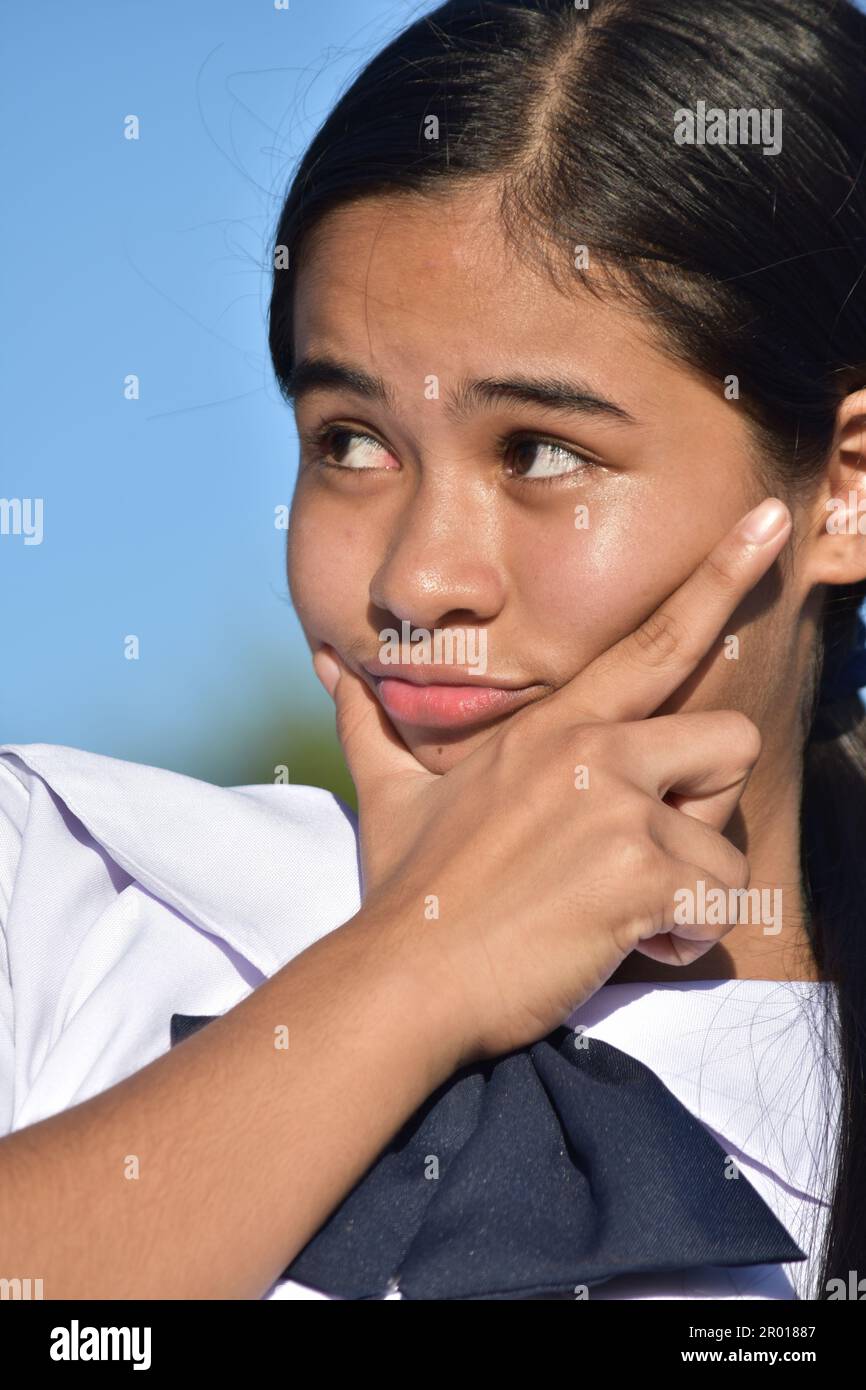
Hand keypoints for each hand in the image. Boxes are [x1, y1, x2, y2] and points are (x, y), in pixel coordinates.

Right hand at [313, 498, 791, 1065]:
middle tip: (641, 857)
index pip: (653, 640)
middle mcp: (592, 752)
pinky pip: (719, 903)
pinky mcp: (638, 874)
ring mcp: (617, 809)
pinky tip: (629, 946)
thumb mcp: (387, 794)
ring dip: (690, 887)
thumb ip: (369, 721)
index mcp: (552, 729)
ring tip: (621, 913)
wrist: (400, 978)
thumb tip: (328, 663)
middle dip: (705, 807)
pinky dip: (686, 936)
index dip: (718, 576)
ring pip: (727, 839)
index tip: (767, 522)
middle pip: (729, 739)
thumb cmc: (405, 892)